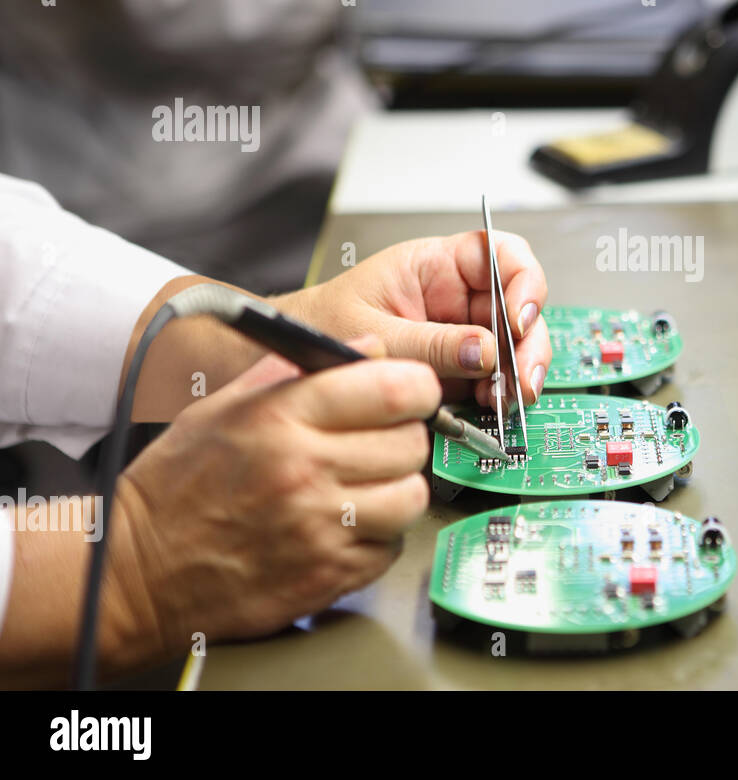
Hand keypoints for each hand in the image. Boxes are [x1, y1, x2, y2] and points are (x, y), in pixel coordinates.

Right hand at [115, 338, 436, 656]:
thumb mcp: (223, 406)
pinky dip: (377, 538)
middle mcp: (305, 470)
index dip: (415, 388)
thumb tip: (367, 346)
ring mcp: (319, 527)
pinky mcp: (326, 575)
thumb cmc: (176, 486)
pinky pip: (390, 548)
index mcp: (281, 418)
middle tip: (377, 445)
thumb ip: (299, 371)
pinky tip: (344, 528)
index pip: (394, 388)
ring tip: (363, 489)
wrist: (137, 571)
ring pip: (411, 497)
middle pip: (411, 443)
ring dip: (397, 491)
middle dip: (403, 439)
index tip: (410, 394)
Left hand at [280, 232, 551, 407]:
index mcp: (437, 267)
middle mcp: (459, 297)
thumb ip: (430, 343)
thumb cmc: (324, 325)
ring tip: (507, 397)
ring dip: (521, 372)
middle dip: (529, 341)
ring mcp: (465, 334)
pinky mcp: (461, 369)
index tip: (519, 318)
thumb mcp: (374, 332)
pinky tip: (493, 406)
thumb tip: (485, 353)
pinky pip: (498, 377)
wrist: (297, 364)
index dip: (523, 282)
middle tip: (522, 376)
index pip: (501, 255)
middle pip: (521, 306)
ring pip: (517, 345)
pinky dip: (503, 394)